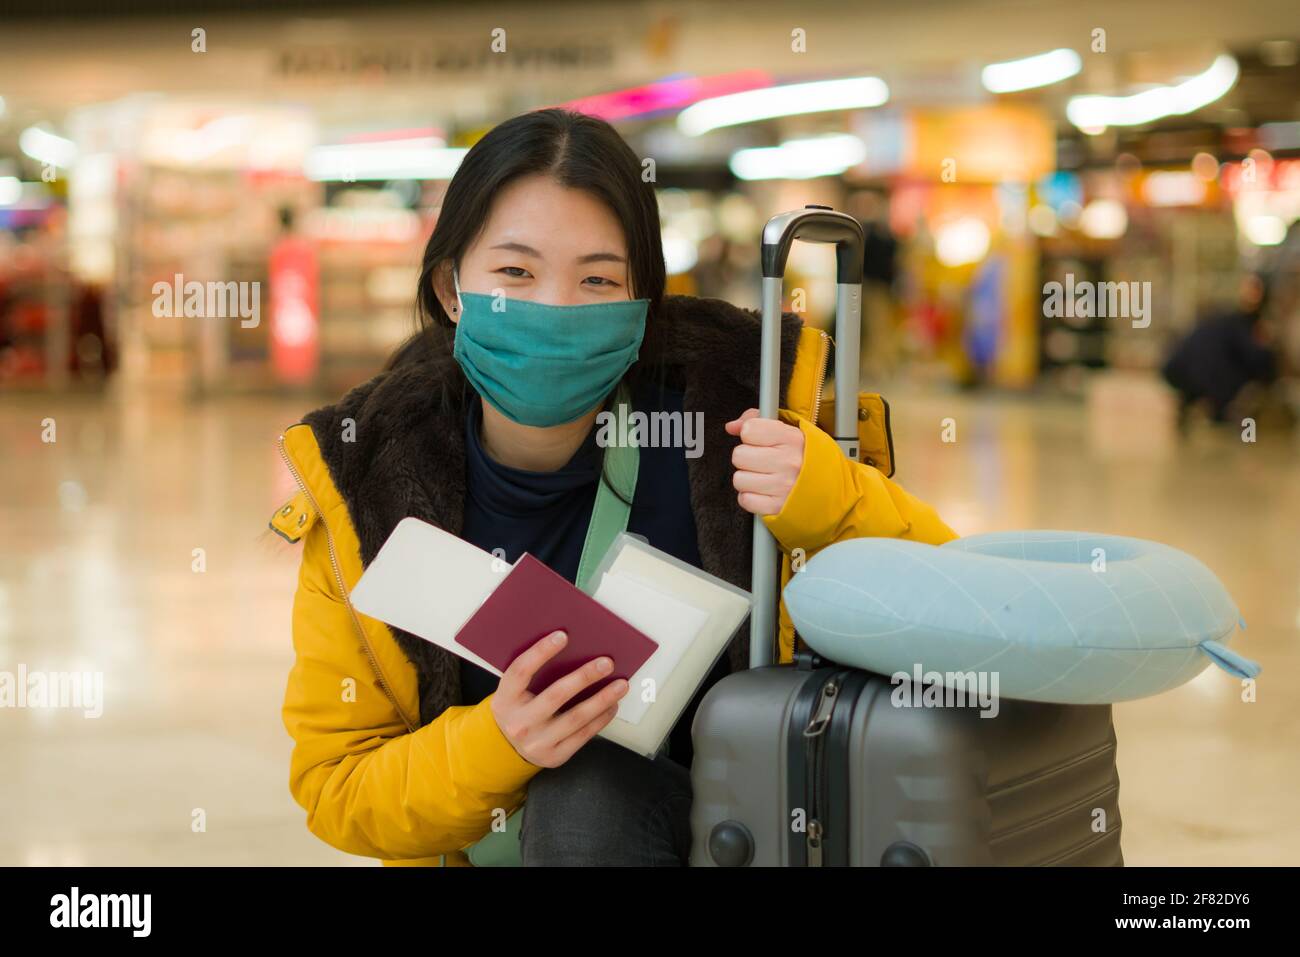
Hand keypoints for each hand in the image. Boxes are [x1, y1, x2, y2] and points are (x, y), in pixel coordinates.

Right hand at [490, 630, 628, 767]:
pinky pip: (583, 735)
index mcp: (505, 700)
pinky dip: (601, 718)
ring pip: (575, 718)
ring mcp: (537, 742)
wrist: (507, 749)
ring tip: (620, 685)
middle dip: (584, 677)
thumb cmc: (518, 709)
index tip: (563, 635)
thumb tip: (572, 648)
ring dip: (602, 699)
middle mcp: (519, 723)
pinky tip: (612, 704)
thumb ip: (533, 674)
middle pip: (555, 695)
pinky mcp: (554, 756)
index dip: (541, 652)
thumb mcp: (514, 692)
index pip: (520, 672)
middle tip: (606, 662)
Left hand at [725, 408, 805, 515]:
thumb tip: (732, 426)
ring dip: (747, 479)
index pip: (749, 430)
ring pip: (739, 479)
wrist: (836, 492)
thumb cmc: (811, 460)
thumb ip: (759, 421)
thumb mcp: (794, 431)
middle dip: (747, 458)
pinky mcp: (777, 507)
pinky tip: (764, 491)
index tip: (759, 440)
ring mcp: (782, 486)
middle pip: (739, 455)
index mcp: (792, 439)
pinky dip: (751, 497)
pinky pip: (745, 500)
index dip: (750, 435)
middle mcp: (787, 462)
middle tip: (762, 460)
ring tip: (764, 477)